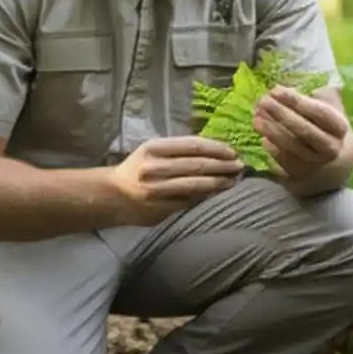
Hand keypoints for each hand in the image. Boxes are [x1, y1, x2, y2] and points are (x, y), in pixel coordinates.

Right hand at [110, 136, 244, 225]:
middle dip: (222, 165)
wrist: (112, 195)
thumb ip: (179, 150)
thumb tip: (216, 151)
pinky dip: (206, 196)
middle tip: (240, 166)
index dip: (216, 148)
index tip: (232, 152)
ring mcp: (157, 189)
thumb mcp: (153, 152)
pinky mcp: (159, 208)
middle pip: (197, 165)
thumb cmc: (138, 169)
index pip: (192, 145)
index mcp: (153, 148)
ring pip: (195, 185)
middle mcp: (154, 167)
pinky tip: (218, 193)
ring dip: (219, 183)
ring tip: (234, 180)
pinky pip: (189, 201)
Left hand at [253, 86, 350, 182]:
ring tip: (256, 117)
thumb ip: (316, 94)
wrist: (331, 160)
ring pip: (291, 145)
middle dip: (280, 113)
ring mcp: (316, 163)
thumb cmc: (324, 126)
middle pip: (303, 129)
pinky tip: (263, 136)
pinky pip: (283, 159)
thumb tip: (293, 85)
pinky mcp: (301, 174)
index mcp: (339, 127)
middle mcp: (331, 147)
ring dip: (271, 130)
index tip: (275, 89)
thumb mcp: (328, 107)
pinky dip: (271, 148)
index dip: (295, 100)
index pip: (317, 112)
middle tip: (262, 101)